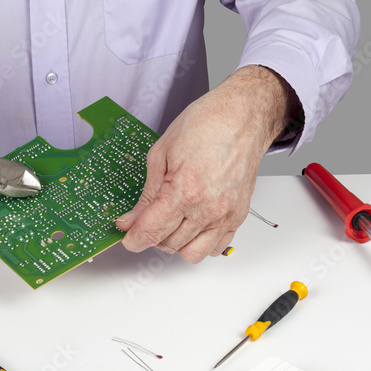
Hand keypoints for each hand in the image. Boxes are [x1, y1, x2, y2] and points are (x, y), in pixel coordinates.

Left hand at [115, 65, 299, 261]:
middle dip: (151, 236)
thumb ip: (146, 193)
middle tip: (147, 219)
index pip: (151, 232)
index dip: (133, 238)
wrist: (243, 117)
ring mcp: (225, 215)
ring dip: (175, 244)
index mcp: (185, 190)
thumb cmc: (207, 124)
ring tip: (170, 223)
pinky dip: (201, 244)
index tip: (128, 237)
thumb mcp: (161, 153)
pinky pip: (216, 248)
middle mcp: (208, 208)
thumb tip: (132, 219)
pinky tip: (192, 226)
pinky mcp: (238, 216)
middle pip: (168, 244)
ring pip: (191, 253)